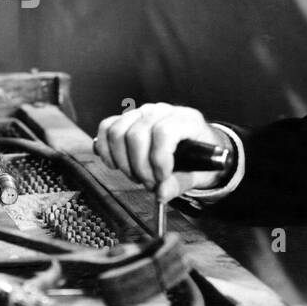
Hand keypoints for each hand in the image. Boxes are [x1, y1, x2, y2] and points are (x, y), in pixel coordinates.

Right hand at [94, 102, 229, 202]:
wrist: (198, 147)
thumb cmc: (199, 157)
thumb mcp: (199, 174)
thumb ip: (180, 184)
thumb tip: (161, 193)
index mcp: (187, 120)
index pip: (164, 132)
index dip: (158, 159)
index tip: (161, 178)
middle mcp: (163, 112)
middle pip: (137, 134)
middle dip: (139, 166)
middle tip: (148, 183)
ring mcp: (144, 112)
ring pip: (119, 132)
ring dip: (123, 161)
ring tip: (136, 175)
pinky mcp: (128, 118)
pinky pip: (107, 127)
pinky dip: (107, 149)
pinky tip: (117, 164)